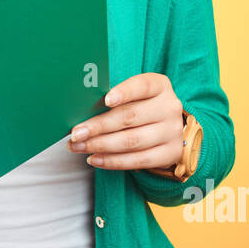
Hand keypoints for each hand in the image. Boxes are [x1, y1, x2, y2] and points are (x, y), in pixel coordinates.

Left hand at [67, 72, 184, 172]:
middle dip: (99, 126)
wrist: (169, 128)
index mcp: (160, 86)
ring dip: (100, 145)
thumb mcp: (134, 95)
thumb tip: (81, 109)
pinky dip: (112, 161)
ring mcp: (172, 132)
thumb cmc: (140, 107)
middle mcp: (169, 107)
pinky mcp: (171, 153)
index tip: (105, 100)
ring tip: (78, 147)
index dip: (124, 92)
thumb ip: (113, 98)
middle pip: (130, 117)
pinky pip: (138, 160)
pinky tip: (94, 159)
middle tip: (76, 133)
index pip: (142, 86)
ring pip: (131, 141)